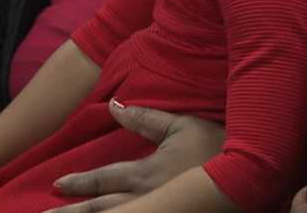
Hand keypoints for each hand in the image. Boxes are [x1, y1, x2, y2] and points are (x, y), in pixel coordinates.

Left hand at [44, 100, 226, 211]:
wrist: (248, 176)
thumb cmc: (217, 146)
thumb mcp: (182, 125)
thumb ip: (145, 118)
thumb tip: (115, 105)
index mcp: (145, 174)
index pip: (103, 180)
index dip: (78, 182)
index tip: (57, 184)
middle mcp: (145, 199)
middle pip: (99, 211)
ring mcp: (157, 212)